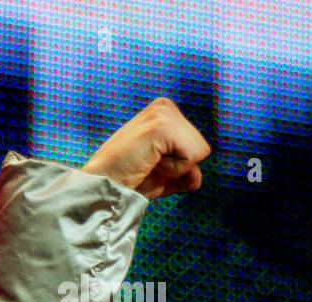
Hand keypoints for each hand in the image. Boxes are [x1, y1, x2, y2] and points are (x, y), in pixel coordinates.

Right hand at [82, 97, 210, 199]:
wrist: (108, 186)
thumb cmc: (134, 180)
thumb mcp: (169, 175)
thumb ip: (189, 171)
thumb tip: (198, 171)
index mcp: (167, 112)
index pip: (200, 148)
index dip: (181, 166)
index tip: (153, 163)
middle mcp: (165, 106)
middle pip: (203, 150)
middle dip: (181, 167)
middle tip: (150, 164)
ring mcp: (163, 112)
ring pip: (200, 152)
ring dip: (176, 168)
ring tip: (149, 162)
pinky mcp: (161, 124)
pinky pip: (191, 157)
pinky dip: (174, 169)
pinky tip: (150, 162)